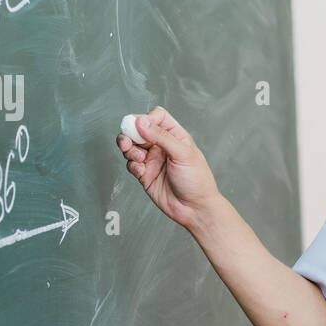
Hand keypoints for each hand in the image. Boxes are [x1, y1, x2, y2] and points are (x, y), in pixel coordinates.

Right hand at [115, 106, 219, 229]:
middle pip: (139, 130)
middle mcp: (162, 146)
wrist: (194, 209)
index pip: (157, 117)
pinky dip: (132, 165)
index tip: (141, 125)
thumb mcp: (183, 154)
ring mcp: (152, 160)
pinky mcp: (145, 174)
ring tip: (137, 157)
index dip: (147, 118)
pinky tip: (141, 171)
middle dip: (130, 133)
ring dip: (129, 149)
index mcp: (175, 136)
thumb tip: (142, 121)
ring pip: (131, 147)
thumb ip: (161, 136)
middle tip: (127, 140)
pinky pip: (131, 164)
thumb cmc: (197, 180)